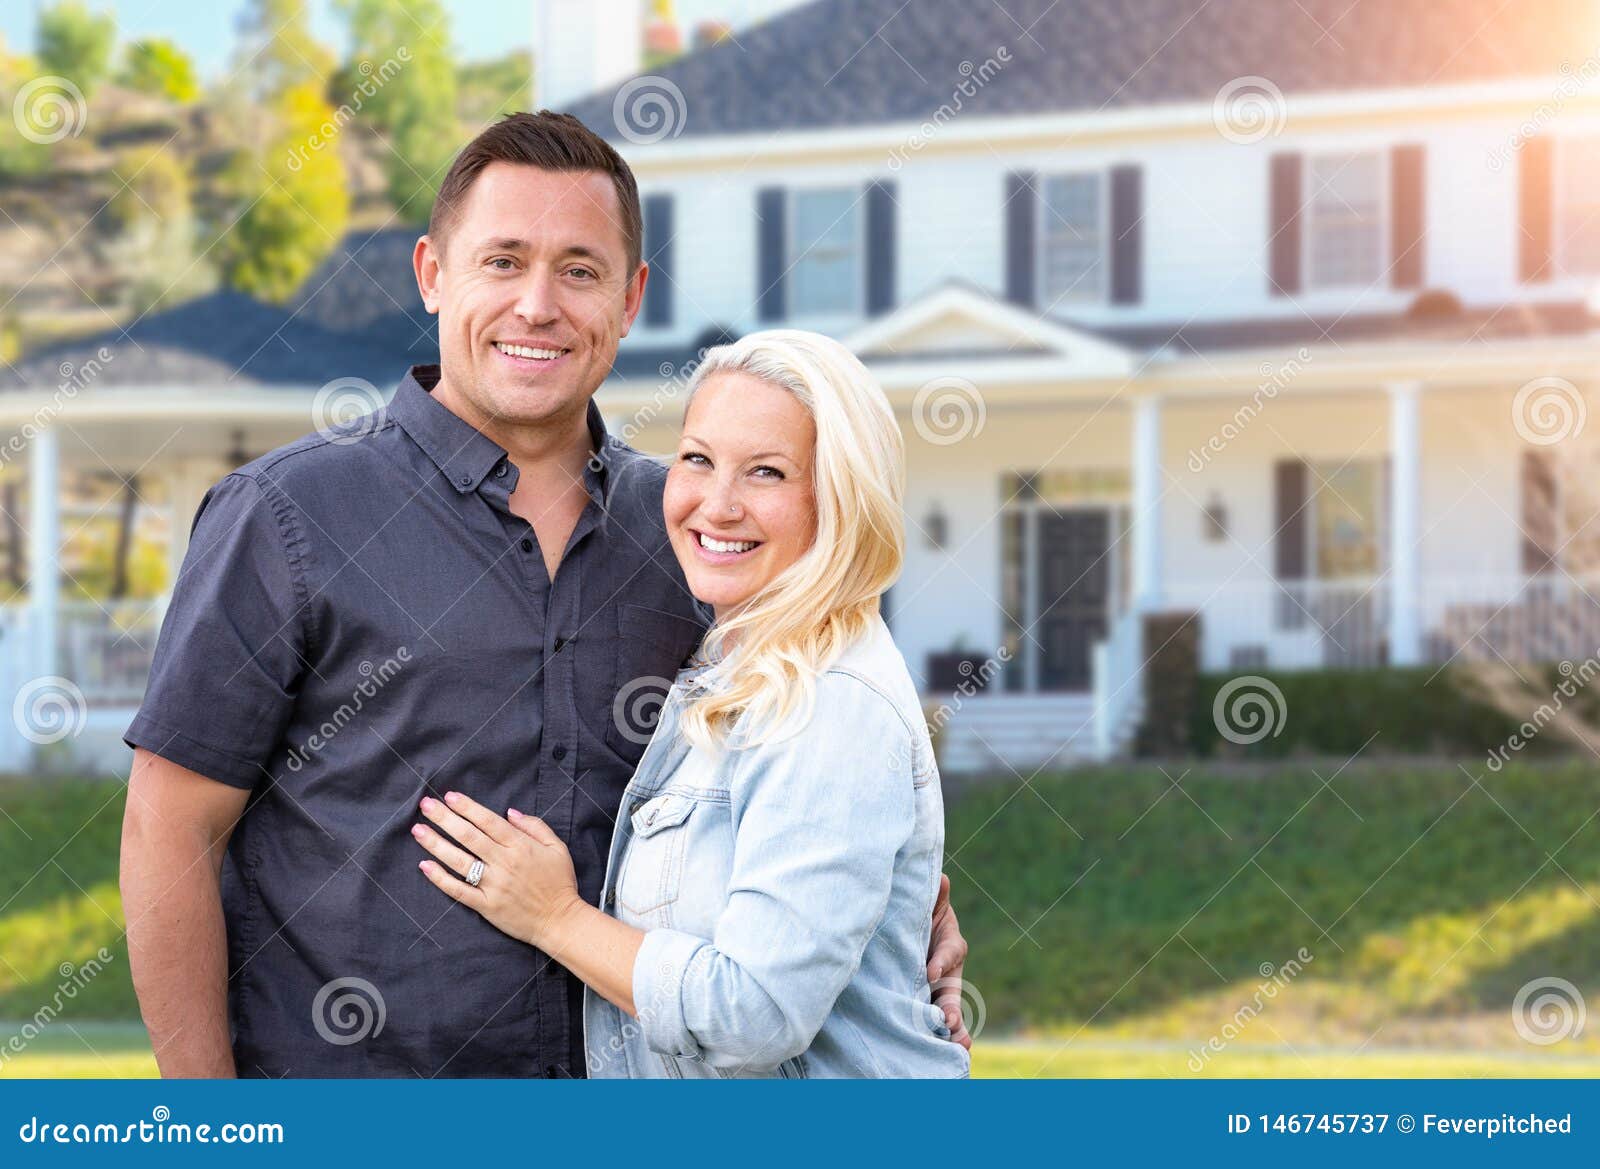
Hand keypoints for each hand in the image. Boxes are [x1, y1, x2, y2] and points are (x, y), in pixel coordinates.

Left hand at [412, 791, 581, 950]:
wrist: (560, 921)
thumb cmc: (560, 882)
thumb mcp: (557, 847)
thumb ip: (535, 826)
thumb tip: (510, 812)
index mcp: (521, 846)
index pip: (488, 821)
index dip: (467, 807)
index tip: (449, 795)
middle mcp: (504, 863)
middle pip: (469, 836)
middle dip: (445, 818)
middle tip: (426, 805)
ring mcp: (493, 885)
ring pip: (459, 861)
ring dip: (436, 844)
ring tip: (418, 830)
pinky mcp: (486, 906)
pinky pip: (459, 891)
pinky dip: (440, 879)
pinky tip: (425, 866)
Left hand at [926, 873, 971, 1049]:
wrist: (908, 932)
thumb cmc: (920, 914)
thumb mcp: (928, 903)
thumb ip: (935, 895)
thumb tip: (941, 878)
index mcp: (949, 945)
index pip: (948, 952)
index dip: (940, 961)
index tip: (931, 971)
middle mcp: (947, 972)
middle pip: (952, 990)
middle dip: (950, 1006)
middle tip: (947, 1019)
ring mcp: (938, 992)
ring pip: (949, 1012)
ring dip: (953, 1028)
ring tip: (958, 1045)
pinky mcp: (925, 1005)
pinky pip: (935, 1024)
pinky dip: (941, 1040)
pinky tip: (945, 1055)